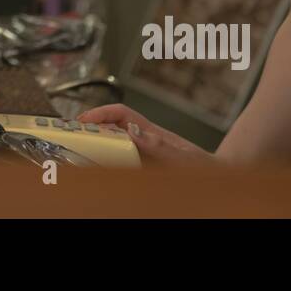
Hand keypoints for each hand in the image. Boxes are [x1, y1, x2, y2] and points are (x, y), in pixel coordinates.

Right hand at [76, 103, 219, 164]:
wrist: (219, 178)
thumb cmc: (205, 167)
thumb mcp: (183, 158)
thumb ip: (159, 145)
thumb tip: (132, 130)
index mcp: (151, 131)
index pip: (121, 113)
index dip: (100, 113)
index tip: (82, 121)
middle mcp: (145, 138)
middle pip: (111, 125)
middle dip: (90, 126)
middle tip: (70, 134)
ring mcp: (144, 150)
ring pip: (114, 140)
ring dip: (96, 141)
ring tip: (77, 147)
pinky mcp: (144, 164)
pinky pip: (120, 158)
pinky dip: (105, 158)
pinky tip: (97, 164)